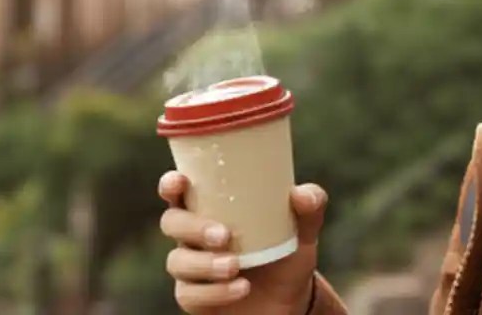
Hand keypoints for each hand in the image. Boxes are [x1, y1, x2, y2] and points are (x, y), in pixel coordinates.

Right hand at [159, 171, 327, 313]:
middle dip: (193, 227)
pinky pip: (190, 294)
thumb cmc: (286, 252)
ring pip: (177, 261)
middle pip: (172, 223)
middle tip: (224, 235)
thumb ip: (310, 207)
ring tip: (235, 266)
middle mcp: (193, 235)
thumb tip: (301, 195)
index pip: (179, 191)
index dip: (171, 184)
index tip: (179, 182)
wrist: (289, 299)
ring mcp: (190, 267)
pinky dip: (215, 292)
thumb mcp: (303, 229)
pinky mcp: (194, 297)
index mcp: (211, 207)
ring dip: (204, 263)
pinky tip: (241, 288)